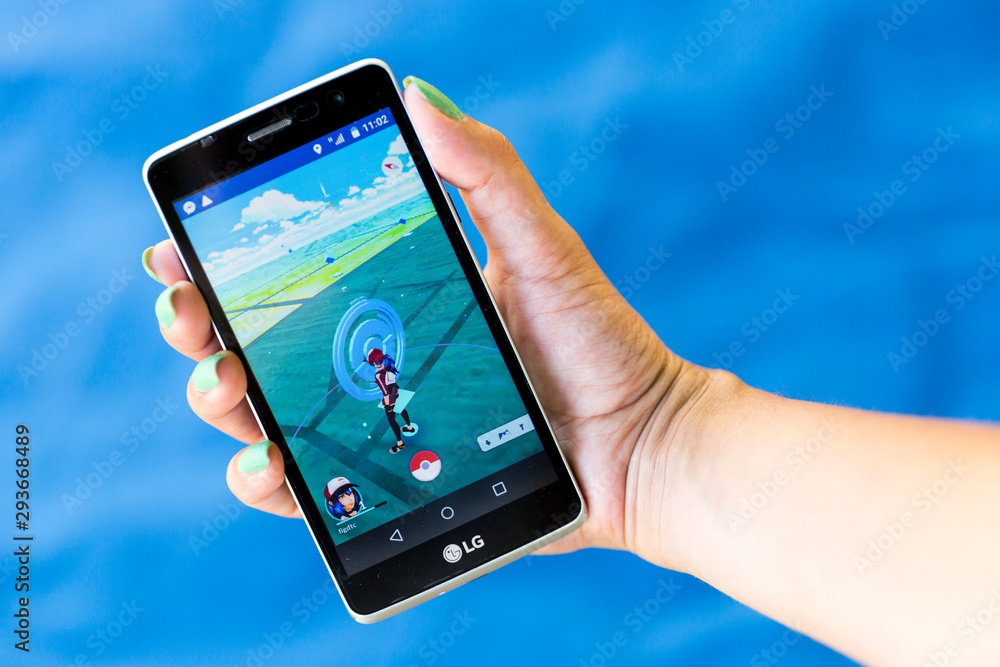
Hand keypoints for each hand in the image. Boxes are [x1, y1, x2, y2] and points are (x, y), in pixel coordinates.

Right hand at [143, 76, 717, 567]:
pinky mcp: (390, 487)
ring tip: (225, 384)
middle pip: (254, 343)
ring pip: (263, 415)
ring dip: (218, 398)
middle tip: (189, 315)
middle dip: (199, 325)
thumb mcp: (541, 249)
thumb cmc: (597, 343)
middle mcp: (373, 363)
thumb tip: (419, 96)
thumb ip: (486, 175)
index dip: (224, 258)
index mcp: (395, 299)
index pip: (291, 275)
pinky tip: (268, 462)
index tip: (182, 241)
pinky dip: (268, 480)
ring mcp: (376, 427)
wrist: (639, 446)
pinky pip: (309, 490)